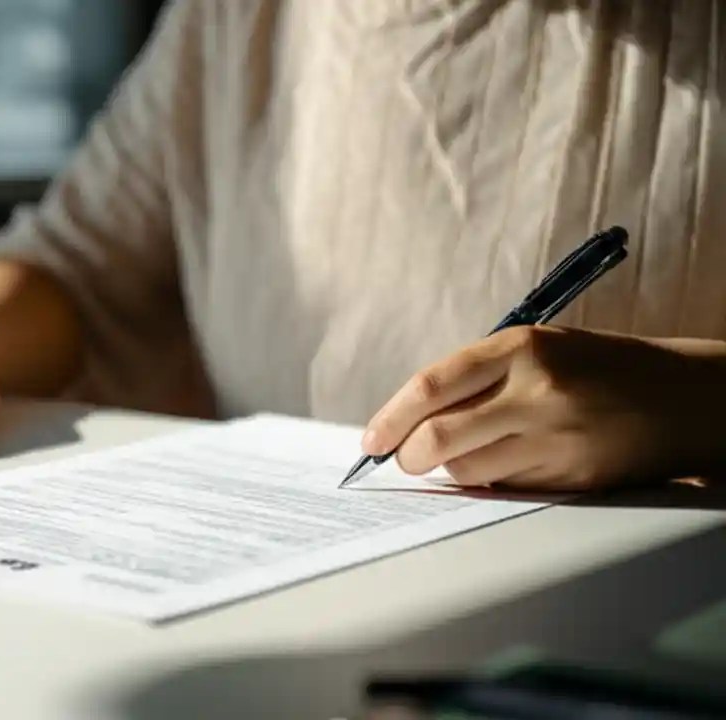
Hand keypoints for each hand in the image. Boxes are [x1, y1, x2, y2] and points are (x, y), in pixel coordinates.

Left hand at [362, 326, 725, 490]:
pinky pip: (503, 487)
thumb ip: (474, 379)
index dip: (390, 418)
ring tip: (469, 453)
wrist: (679, 397)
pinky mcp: (570, 475)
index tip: (371, 441)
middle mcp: (536, 390)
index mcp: (520, 348)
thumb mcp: (535, 351)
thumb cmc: (592, 369)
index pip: (432, 386)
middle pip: (439, 438)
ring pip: (466, 470)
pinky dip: (489, 482)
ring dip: (450, 470)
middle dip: (409, 455)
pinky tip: (509, 463)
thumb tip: (406, 423)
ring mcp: (555, 436)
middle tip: (405, 458)